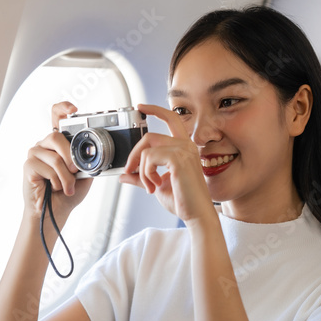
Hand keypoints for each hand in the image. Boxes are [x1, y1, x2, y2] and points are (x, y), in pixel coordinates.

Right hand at [22, 101, 92, 220]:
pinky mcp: (28, 165)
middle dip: (70, 156)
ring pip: (55, 157)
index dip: (62, 108)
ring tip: (67, 186)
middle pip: (56, 135)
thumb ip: (87, 160)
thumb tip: (93, 152)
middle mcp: (45, 144)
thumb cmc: (68, 193)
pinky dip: (57, 182)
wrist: (56, 213)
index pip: (56, 116)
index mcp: (59, 143)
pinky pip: (47, 169)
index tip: (73, 109)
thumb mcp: (85, 174)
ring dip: (66, 176)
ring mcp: (35, 153)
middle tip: (75, 171)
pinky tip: (55, 188)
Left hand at [120, 104, 215, 222]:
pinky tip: (155, 185)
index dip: (155, 109)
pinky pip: (149, 159)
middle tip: (130, 171)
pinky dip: (146, 174)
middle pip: (149, 136)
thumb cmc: (183, 200)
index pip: (171, 118)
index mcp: (183, 146)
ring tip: (150, 186)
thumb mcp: (156, 185)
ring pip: (147, 149)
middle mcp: (186, 144)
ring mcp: (183, 150)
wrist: (196, 214)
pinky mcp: (178, 159)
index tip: (140, 107)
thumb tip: (123, 175)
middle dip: (134, 154)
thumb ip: (141, 177)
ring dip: (142, 170)